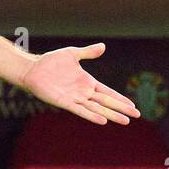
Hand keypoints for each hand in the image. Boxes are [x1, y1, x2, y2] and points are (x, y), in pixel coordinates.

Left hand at [20, 43, 140, 124]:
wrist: (32, 69)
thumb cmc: (50, 61)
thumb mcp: (71, 54)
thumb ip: (88, 52)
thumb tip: (103, 46)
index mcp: (87, 82)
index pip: (108, 92)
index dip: (120, 99)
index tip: (133, 105)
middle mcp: (83, 92)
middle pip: (106, 102)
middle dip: (121, 109)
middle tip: (137, 116)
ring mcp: (75, 98)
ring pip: (97, 108)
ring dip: (111, 114)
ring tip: (125, 121)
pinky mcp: (64, 102)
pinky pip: (80, 110)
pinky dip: (91, 115)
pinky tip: (103, 120)